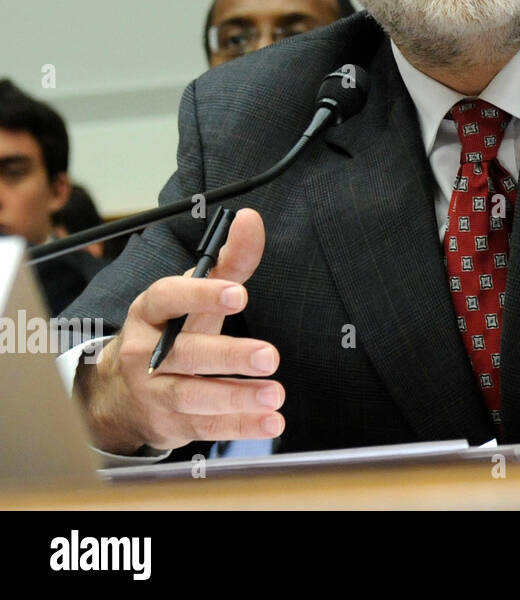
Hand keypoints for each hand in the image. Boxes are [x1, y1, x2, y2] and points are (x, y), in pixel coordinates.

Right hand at [74, 208, 284, 454]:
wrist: (119, 394)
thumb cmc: (168, 332)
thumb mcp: (193, 297)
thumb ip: (228, 262)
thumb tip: (251, 220)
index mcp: (149, 313)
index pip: (168, 298)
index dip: (202, 294)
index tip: (240, 294)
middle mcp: (144, 352)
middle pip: (185, 353)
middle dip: (228, 356)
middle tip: (269, 356)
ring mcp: (154, 391)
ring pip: (194, 395)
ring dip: (237, 397)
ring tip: (274, 395)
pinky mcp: (170, 423)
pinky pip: (205, 426)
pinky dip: (239, 426)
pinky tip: (270, 422)